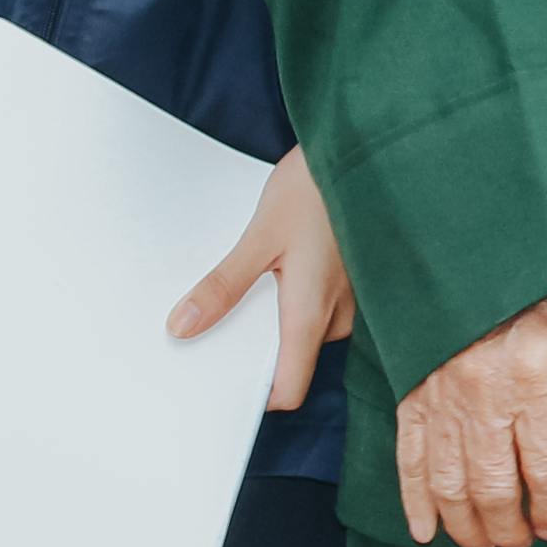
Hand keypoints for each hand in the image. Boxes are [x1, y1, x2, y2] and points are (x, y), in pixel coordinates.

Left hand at [172, 145, 359, 413]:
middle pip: (291, 360)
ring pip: (302, 331)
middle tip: (215, 326)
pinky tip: (273, 271)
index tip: (222, 387)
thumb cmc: (315, 189)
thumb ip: (224, 284)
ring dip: (272, 319)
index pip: (289, 389)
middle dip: (254, 350)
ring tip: (244, 288)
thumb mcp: (260, 235)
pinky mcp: (351, 280)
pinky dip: (290, 299)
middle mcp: (337, 317)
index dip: (256, 398)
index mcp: (312, 314)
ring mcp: (349, 300)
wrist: (362, 149)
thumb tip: (183, 326)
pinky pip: (316, 307)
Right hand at [393, 284, 546, 546]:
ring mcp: (443, 397)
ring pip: (450, 484)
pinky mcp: (413, 394)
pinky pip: (410, 460)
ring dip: (464, 526)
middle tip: (517, 545)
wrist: (486, 249)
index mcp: (537, 379)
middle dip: (507, 528)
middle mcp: (486, 394)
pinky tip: (426, 531)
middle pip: (494, 487)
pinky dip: (415, 502)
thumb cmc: (546, 294)